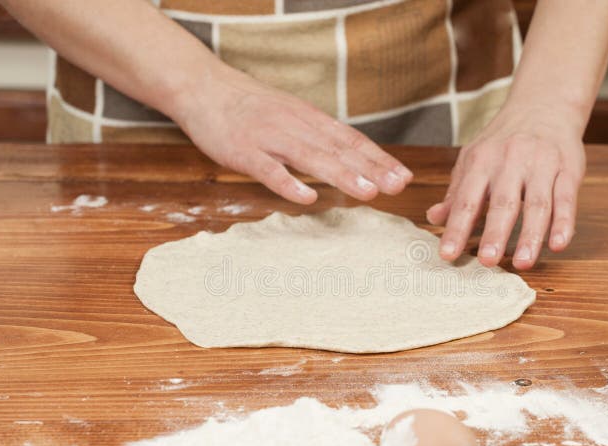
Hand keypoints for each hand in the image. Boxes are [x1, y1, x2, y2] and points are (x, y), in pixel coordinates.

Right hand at [173, 65, 412, 204]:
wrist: (204, 88)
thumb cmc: (251, 108)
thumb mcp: (292, 115)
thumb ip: (318, 137)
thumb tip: (352, 159)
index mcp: (309, 120)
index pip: (351, 140)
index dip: (378, 159)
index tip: (403, 177)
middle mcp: (296, 126)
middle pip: (338, 149)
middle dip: (371, 169)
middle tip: (397, 186)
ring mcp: (270, 138)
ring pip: (311, 158)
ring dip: (341, 175)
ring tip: (368, 191)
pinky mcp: (243, 151)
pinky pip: (268, 169)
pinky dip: (288, 183)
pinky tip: (307, 196)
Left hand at [426, 101, 585, 269]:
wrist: (544, 105)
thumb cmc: (503, 140)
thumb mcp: (473, 159)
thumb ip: (457, 192)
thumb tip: (433, 218)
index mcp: (482, 161)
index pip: (466, 200)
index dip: (457, 228)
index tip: (447, 254)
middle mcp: (511, 161)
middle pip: (503, 203)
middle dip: (494, 233)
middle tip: (487, 262)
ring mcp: (542, 164)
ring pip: (537, 204)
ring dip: (530, 235)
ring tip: (522, 262)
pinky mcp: (569, 169)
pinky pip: (566, 198)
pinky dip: (564, 223)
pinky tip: (557, 245)